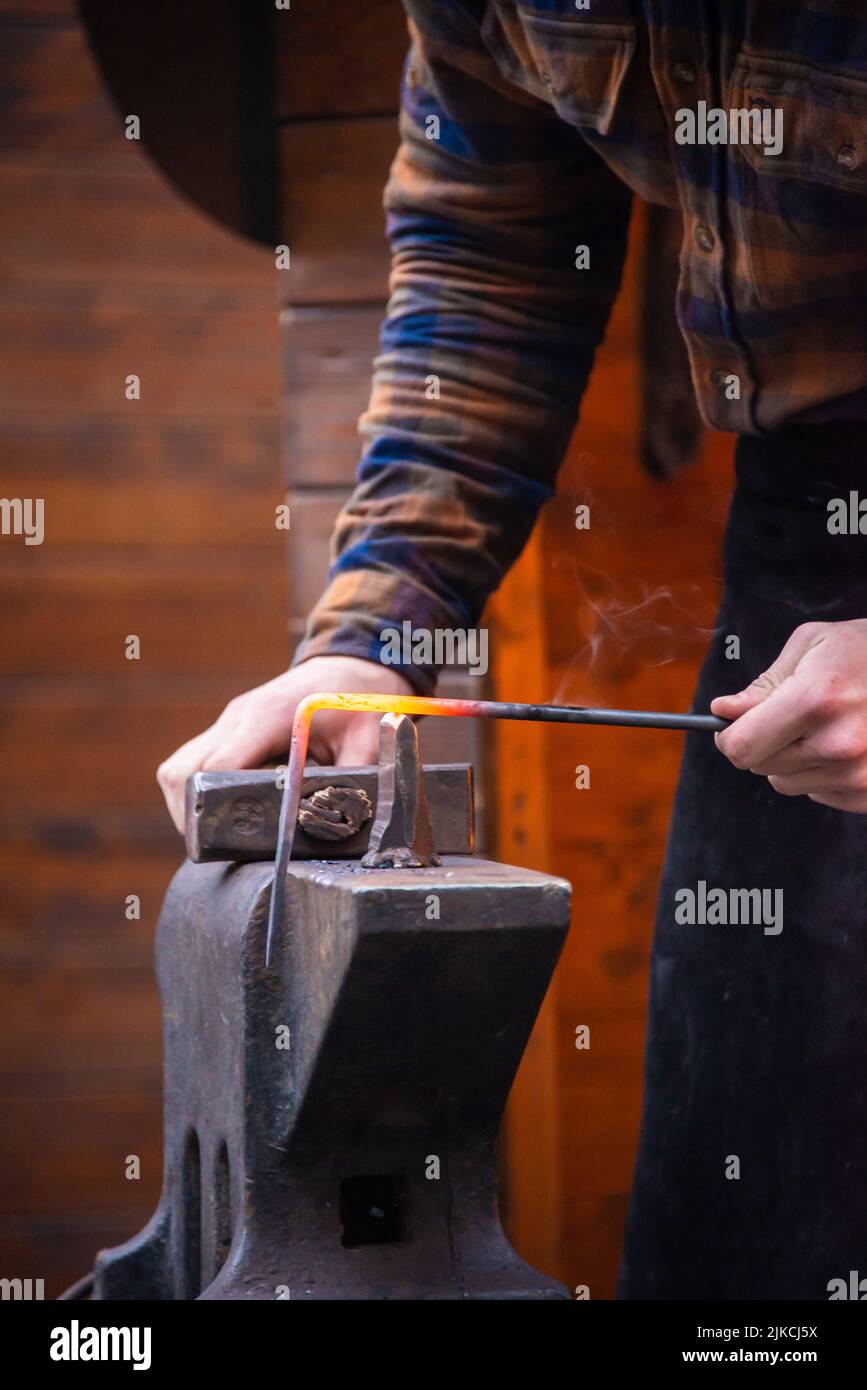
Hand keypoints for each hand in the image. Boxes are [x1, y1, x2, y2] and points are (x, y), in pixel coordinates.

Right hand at [157, 656, 413, 831]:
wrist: (348, 671)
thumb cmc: (358, 704)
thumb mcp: (367, 741)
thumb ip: (351, 780)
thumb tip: (336, 822)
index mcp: (268, 716)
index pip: (218, 766)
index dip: (217, 806)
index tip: (229, 837)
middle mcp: (237, 717)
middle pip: (184, 772)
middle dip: (193, 815)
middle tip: (216, 847)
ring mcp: (226, 723)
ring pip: (177, 769)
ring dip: (186, 805)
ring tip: (214, 834)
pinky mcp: (224, 732)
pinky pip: (186, 764)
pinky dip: (192, 792)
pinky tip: (220, 812)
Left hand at [711, 620, 866, 811]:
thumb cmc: (865, 650)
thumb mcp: (811, 646)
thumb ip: (763, 684)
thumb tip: (723, 712)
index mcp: (815, 700)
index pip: (741, 746)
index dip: (728, 736)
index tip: (731, 726)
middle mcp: (838, 743)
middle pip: (760, 766)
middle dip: (763, 742)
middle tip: (788, 717)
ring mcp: (859, 772)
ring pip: (787, 783)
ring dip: (792, 760)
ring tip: (823, 727)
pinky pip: (820, 794)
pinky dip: (822, 774)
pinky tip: (845, 744)